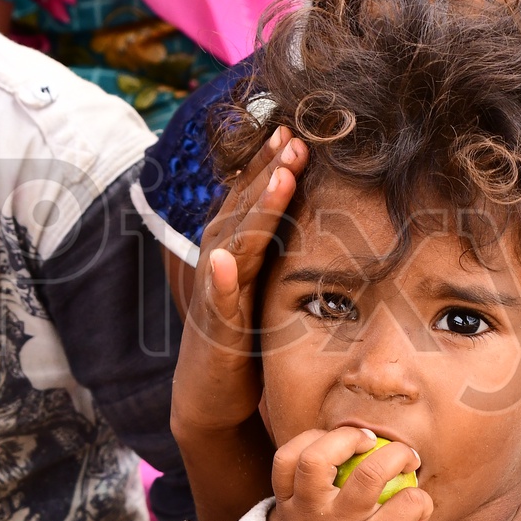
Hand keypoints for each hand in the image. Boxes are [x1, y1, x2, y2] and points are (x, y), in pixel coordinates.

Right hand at [171, 126, 307, 438]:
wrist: (209, 391)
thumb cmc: (242, 332)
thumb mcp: (263, 280)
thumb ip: (277, 244)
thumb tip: (311, 208)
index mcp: (236, 245)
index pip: (253, 194)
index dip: (271, 161)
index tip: (297, 128)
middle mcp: (221, 259)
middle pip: (246, 206)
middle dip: (270, 171)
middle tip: (296, 138)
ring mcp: (216, 291)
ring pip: (236, 242)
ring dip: (256, 209)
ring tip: (278, 179)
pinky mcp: (215, 328)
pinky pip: (218, 300)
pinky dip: (220, 280)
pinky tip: (224, 260)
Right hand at [270, 427, 432, 520]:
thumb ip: (313, 497)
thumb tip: (343, 443)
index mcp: (290, 511)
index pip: (286, 457)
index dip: (314, 437)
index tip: (340, 441)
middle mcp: (310, 518)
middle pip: (317, 456)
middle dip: (349, 436)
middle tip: (373, 443)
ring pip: (371, 472)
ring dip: (397, 456)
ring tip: (408, 461)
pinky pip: (408, 501)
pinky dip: (421, 499)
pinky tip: (419, 511)